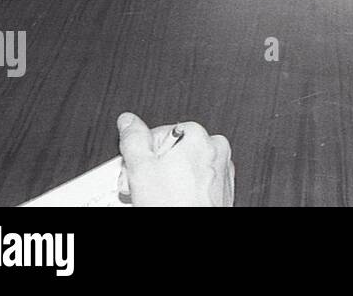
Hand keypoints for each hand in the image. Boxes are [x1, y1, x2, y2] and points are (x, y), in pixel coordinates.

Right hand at [117, 112, 233, 206]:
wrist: (193, 231)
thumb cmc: (173, 205)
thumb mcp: (140, 168)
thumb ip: (133, 138)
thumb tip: (128, 120)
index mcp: (196, 135)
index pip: (160, 133)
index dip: (142, 154)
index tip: (136, 169)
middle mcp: (215, 147)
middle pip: (174, 149)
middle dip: (156, 166)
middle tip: (144, 185)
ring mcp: (222, 167)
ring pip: (187, 166)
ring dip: (170, 178)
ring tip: (158, 196)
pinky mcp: (224, 186)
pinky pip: (199, 180)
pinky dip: (187, 188)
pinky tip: (174, 200)